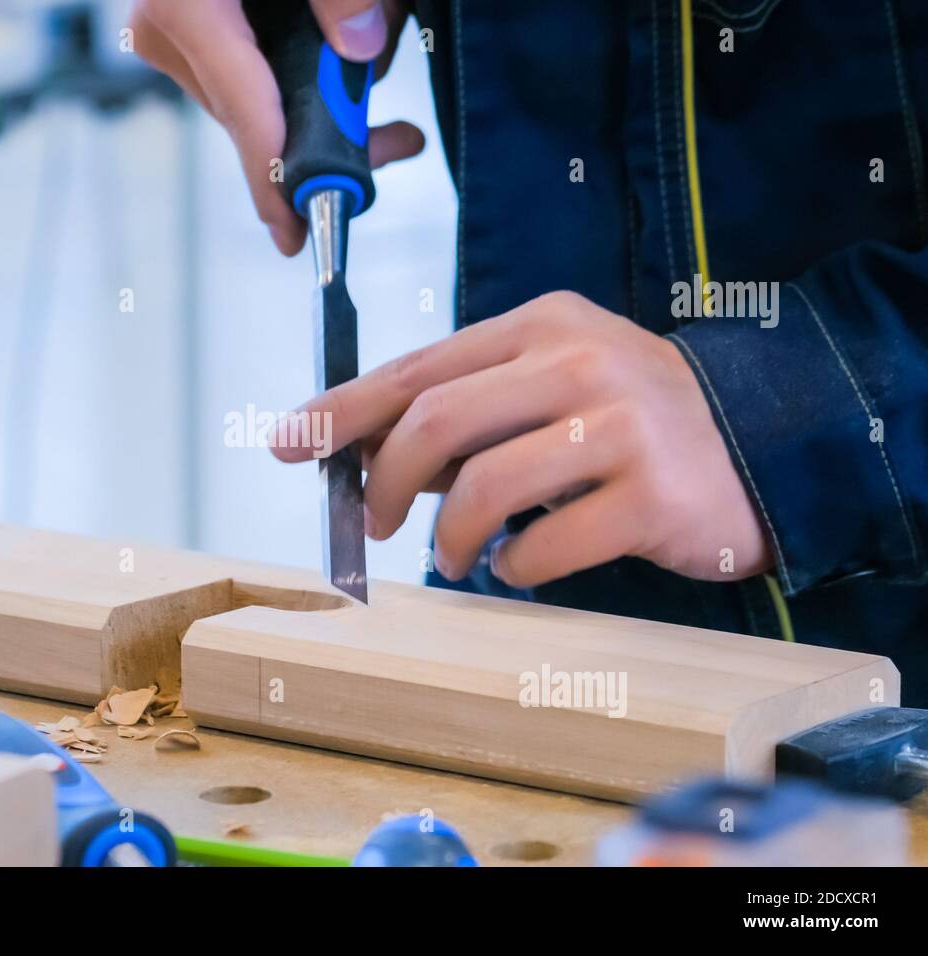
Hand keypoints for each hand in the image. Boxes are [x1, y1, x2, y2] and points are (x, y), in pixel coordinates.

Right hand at [129, 0, 424, 255]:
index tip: (298, 238)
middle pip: (258, 119)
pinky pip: (249, 79)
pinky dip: (296, 79)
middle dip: (328, 136)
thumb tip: (362, 45)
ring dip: (320, 105)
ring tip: (385, 106)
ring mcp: (174, 37)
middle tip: (397, 144)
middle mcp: (171, 32)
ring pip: (258, 103)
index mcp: (188, 9)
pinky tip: (343, 66)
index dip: (280, 182)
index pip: (247, 116)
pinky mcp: (189, 32)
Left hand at [270, 291, 774, 587]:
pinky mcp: (651, 497)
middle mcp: (579, 363)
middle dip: (385, 484)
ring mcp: (621, 427)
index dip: (341, 410)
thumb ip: (470, 406)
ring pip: (482, 488)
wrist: (763, 444)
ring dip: (448, 539)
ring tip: (455, 556)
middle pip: (435, 422)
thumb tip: (363, 453)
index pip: (416, 367)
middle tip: (376, 522)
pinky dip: (512, 568)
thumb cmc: (632, 419)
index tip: (285, 443)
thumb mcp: (553, 384)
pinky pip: (541, 547)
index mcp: (542, 325)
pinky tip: (520, 565)